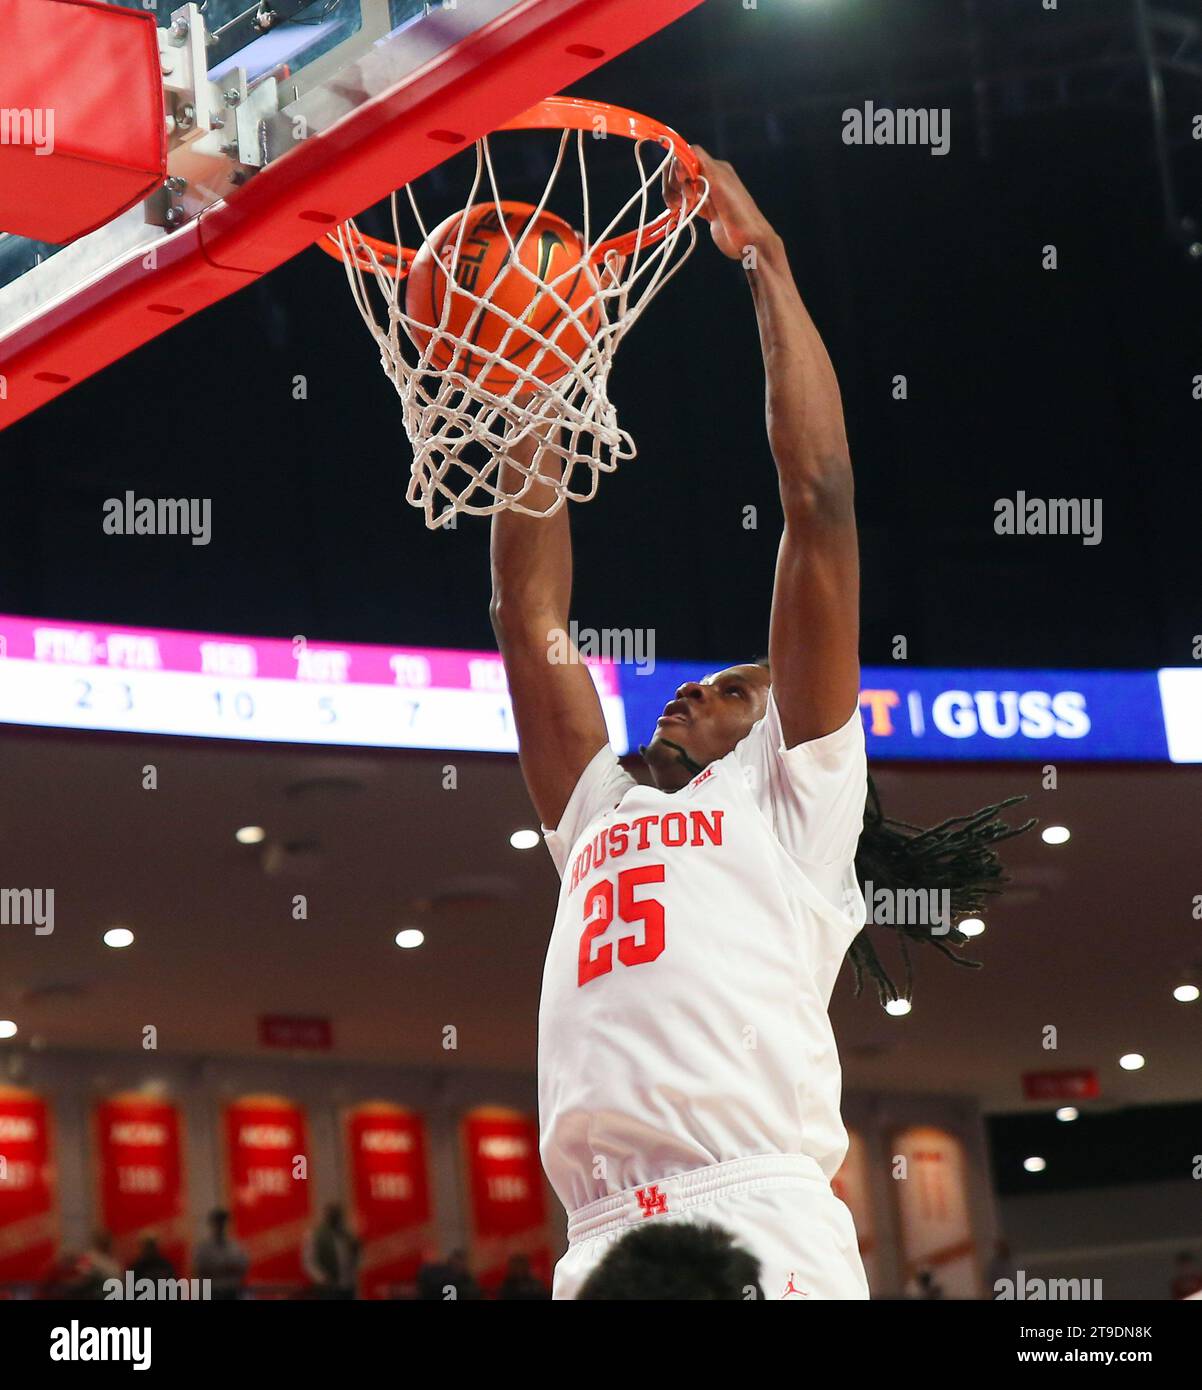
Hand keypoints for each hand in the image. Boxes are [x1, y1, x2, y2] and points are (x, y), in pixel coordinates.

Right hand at [668, 145, 778, 262]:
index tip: (681, 180)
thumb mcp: (720, 182)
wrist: (748, 240)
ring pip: (682, 187)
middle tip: (681, 200)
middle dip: (674, 183)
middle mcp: (711, 178)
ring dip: (675, 195)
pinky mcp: (706, 210)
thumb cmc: (738, 211)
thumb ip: (702, 164)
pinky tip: (682, 213)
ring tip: (678, 207)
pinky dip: (680, 206)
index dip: (679, 165)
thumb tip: (682, 152)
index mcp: (716, 168)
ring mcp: (708, 194)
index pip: (688, 155)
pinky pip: (686, 202)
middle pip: (681, 171)